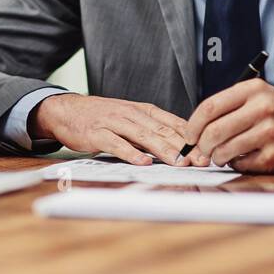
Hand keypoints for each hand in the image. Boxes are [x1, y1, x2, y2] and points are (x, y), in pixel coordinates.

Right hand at [29, 94, 188, 164]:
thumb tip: (180, 145)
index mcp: (143, 110)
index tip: (207, 152)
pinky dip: (130, 153)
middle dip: (184, 147)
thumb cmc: (101, 117)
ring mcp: (114, 123)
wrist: (67, 110)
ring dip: (163, 150)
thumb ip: (151, 129)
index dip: (191, 138)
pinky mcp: (97, 134)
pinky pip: (116, 144)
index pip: (172, 123)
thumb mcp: (130, 118)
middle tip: (200, 161)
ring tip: (179, 163)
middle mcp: (131, 114)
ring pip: (144, 136)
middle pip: (162, 130)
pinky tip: (142, 162)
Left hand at [185, 80, 273, 172]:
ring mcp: (270, 132)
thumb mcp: (259, 96)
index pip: (210, 107)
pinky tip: (241, 158)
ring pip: (224, 150)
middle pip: (214, 131)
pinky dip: (235, 164)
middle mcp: (262, 108)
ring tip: (221, 155)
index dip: (193, 125)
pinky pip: (240, 164)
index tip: (189, 135)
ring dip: (217, 157)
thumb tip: (196, 127)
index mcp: (254, 90)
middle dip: (202, 145)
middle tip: (203, 150)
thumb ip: (230, 105)